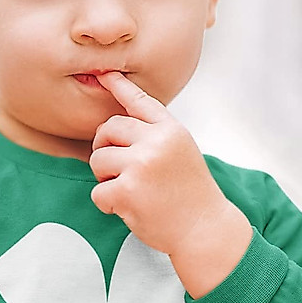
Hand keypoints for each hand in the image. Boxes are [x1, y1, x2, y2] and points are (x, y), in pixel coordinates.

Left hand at [91, 71, 252, 297]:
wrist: (204, 229)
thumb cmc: (190, 194)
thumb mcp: (181, 152)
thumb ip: (156, 135)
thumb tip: (118, 124)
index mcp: (171, 130)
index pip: (140, 102)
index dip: (119, 86)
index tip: (103, 73)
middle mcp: (157, 142)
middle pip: (108, 129)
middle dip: (103, 148)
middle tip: (116, 168)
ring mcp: (141, 165)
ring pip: (97, 160)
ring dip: (104, 178)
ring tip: (127, 190)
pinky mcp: (127, 190)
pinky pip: (97, 191)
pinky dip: (106, 203)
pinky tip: (127, 208)